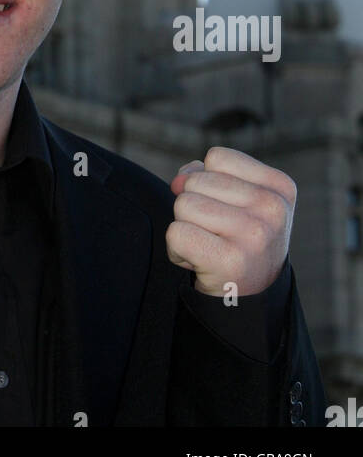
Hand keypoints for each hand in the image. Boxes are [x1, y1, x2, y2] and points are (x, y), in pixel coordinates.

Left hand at [166, 146, 294, 296]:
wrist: (249, 298)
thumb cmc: (239, 240)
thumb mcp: (236, 199)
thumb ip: (206, 175)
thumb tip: (179, 181)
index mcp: (280, 187)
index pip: (217, 158)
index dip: (209, 182)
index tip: (228, 212)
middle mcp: (273, 209)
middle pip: (197, 181)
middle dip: (194, 207)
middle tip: (216, 235)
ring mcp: (255, 235)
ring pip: (183, 204)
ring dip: (185, 228)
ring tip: (209, 247)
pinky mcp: (230, 261)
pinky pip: (176, 233)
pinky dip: (176, 249)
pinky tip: (199, 263)